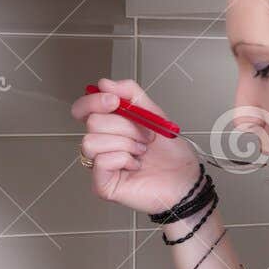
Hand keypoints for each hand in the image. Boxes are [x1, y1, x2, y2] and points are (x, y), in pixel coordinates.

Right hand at [70, 77, 200, 213]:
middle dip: (125, 127)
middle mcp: (102, 145)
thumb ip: (130, 94)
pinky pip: (101, 162)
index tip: (114, 101)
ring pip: (91, 142)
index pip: (83, 109)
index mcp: (110, 127)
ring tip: (141, 152)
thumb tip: (104, 83)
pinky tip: (135, 165)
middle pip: (92, 122)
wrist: (186, 178)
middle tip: (144, 137)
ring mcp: (100, 166)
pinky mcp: (102, 185)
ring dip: (125, 143)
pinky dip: (124, 159)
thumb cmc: (171, 153)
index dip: (93, 101)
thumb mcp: (153, 114)